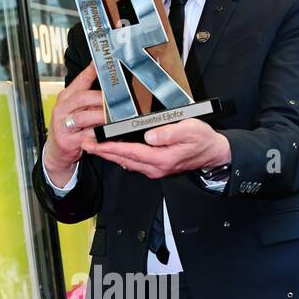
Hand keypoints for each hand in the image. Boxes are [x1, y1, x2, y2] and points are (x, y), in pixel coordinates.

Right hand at [44, 62, 106, 184]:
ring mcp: (63, 125)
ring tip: (115, 117)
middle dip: (100, 98)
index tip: (101, 64)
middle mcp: (62, 109)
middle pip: (81, 98)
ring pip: (83, 117)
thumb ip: (89, 99)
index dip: (91, 71)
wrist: (55, 152)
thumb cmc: (69, 128)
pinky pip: (85, 136)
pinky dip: (98, 135)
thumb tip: (111, 88)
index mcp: (66, 97)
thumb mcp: (75, 110)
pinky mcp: (67, 141)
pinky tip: (109, 134)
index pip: (80, 81)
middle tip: (116, 99)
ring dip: (100, 116)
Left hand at [84, 118, 231, 178]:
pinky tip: (112, 150)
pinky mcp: (156, 166)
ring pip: (126, 162)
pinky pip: (133, 162)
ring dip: (109, 154)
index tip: (95, 142)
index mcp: (161, 158)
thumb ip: (169, 133)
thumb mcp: (190, 130)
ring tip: (93, 145)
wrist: (214, 153)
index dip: (110, 147)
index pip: (130, 152)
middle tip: (85, 143)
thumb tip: (150, 136)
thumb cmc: (203, 139)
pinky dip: (120, 155)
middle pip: (123, 159)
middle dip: (103, 152)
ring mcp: (155, 169)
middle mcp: (155, 167)